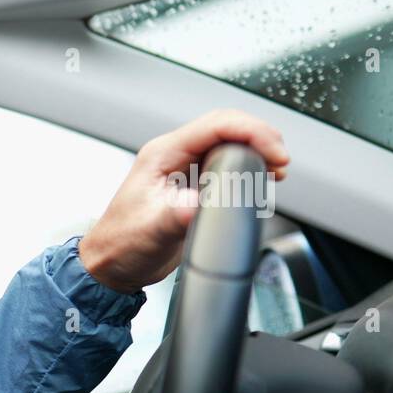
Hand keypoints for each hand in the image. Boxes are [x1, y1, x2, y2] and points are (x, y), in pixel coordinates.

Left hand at [78, 109, 290, 293]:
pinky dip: (248, 166)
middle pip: (226, 127)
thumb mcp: (151, 231)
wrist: (111, 267)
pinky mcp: (192, 185)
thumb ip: (178, 214)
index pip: (216, 125)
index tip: (275, 154)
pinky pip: (226, 163)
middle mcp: (173, 156)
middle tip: (281, 160)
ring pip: (228, 143)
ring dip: (256, 150)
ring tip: (276, 169)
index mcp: (161, 155)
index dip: (252, 132)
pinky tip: (261, 178)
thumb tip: (202, 204)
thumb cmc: (120, 246)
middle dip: (260, 137)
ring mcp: (183, 169)